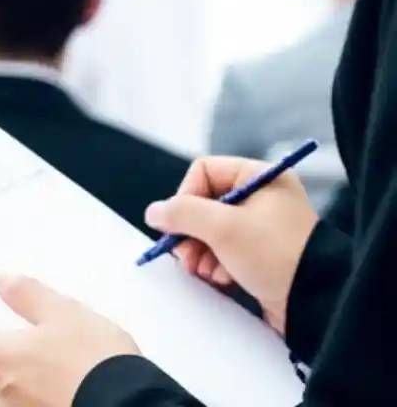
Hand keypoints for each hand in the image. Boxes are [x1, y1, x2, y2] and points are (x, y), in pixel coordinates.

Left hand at [0, 275, 138, 406]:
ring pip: (11, 390)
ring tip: (66, 371)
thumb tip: (3, 282)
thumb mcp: (66, 314)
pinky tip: (71, 390)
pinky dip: (45, 398)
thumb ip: (28, 296)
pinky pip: (31, 406)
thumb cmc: (97, 366)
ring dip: (29, 381)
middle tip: (44, 344)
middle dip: (10, 353)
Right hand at [144, 156, 318, 335]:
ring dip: (199, 252)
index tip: (181, 224)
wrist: (317, 300)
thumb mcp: (223, 227)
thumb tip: (153, 212)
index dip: (185, 196)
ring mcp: (262, 227)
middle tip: (186, 255)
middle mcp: (262, 197)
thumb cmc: (275, 254)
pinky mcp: (262, 254)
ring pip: (209, 230)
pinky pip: (224, 251)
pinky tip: (221, 278)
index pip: (203, 171)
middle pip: (203, 204)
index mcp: (259, 178)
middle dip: (190, 232)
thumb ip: (182, 213)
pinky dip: (215, 265)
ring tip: (205, 271)